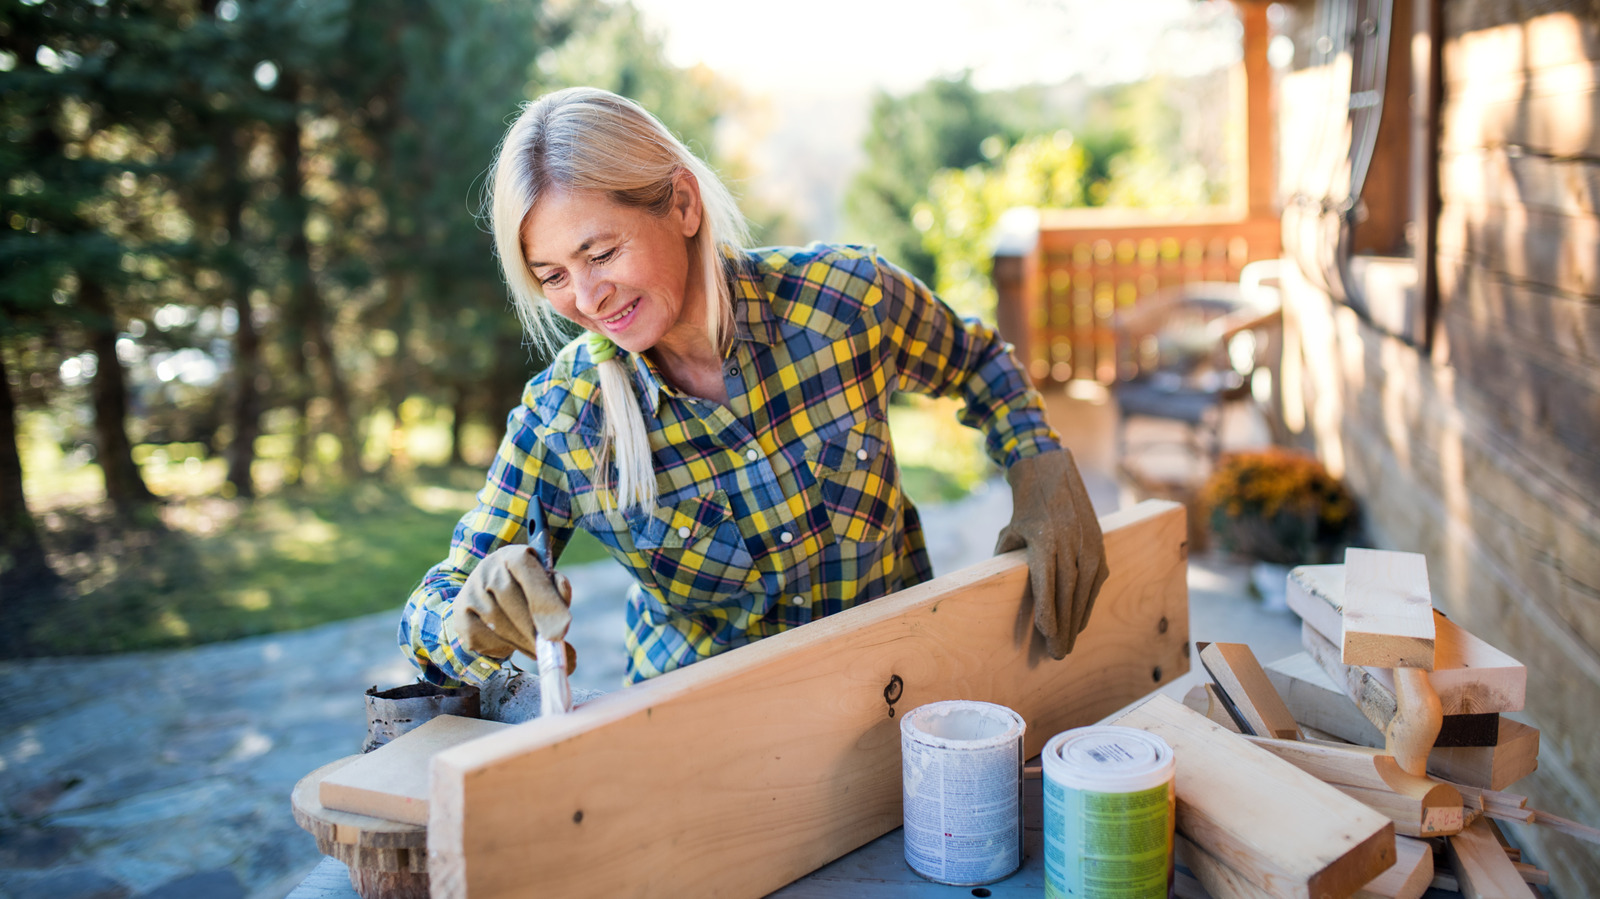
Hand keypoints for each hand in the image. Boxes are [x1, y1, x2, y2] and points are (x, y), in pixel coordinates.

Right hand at [453, 544, 575, 673]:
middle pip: (508, 597)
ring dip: (518, 640)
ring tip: (534, 649)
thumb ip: (559, 597)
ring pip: (494, 619)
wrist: (493, 593)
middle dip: (531, 628)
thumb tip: (560, 629)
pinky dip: (499, 646)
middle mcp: (488, 568)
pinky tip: (510, 645)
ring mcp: (471, 590)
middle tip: (548, 648)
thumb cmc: (529, 590)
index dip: (544, 603)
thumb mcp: (549, 585)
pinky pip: (479, 635)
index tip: (559, 633)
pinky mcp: (461, 613)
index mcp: (514, 555)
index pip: (528, 573)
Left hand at [994, 449, 1108, 657]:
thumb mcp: (1010, 531)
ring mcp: (1088, 543)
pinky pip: (1095, 582)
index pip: (1047, 581)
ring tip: (1067, 646)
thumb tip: (994, 590)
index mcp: (1044, 538)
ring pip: (1084, 590)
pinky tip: (1079, 623)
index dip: (1047, 609)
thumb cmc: (1026, 509)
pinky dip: (1087, 604)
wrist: (1055, 474)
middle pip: (1067, 592)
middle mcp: (1069, 541)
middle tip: (1056, 653)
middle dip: (1063, 626)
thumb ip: (1004, 560)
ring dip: (1076, 621)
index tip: (1046, 634)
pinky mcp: (1099, 545)